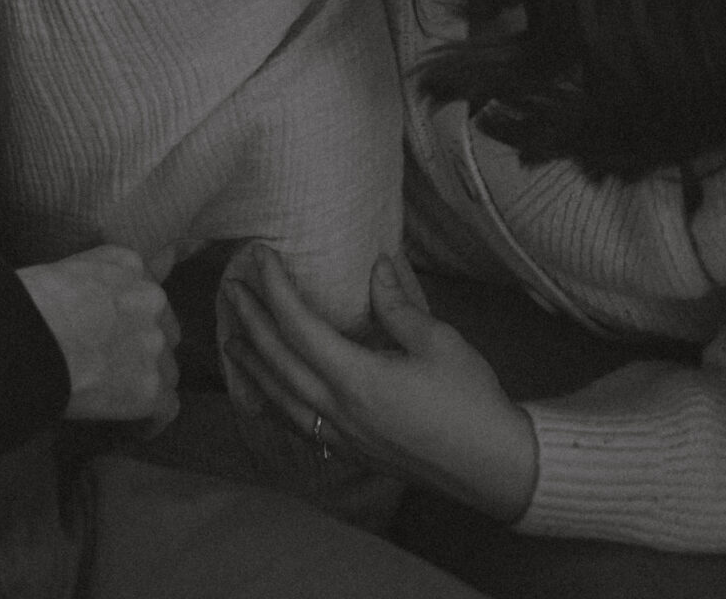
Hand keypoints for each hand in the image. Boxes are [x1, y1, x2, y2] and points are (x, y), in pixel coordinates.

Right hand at [18, 245, 180, 433]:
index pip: (145, 291)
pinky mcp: (150, 387)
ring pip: (167, 369)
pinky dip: (150, 422)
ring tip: (120, 402)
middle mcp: (150, 299)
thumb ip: (92, 281)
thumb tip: (99, 300)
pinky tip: (133, 430)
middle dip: (144, 350)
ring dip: (146, 384)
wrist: (29, 336)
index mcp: (129, 265)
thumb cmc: (28, 303)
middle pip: (162, 330)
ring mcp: (154, 343)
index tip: (118, 335)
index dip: (132, 317)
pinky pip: (166, 409)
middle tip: (116, 369)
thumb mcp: (63, 270)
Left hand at [220, 244, 538, 520]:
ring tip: (233, 339)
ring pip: (280, 398)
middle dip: (251, 322)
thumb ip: (398, 304)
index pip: (298, 326)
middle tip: (231, 288)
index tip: (259, 257)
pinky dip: (273, 403)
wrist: (495, 467)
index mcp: (356, 379)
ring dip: (253, 365)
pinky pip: (297, 424)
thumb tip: (376, 266)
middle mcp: (339, 410)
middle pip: (278, 361)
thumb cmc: (470, 401)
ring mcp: (343, 436)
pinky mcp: (352, 452)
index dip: (274, 288)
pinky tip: (267, 393)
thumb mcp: (438, 341)